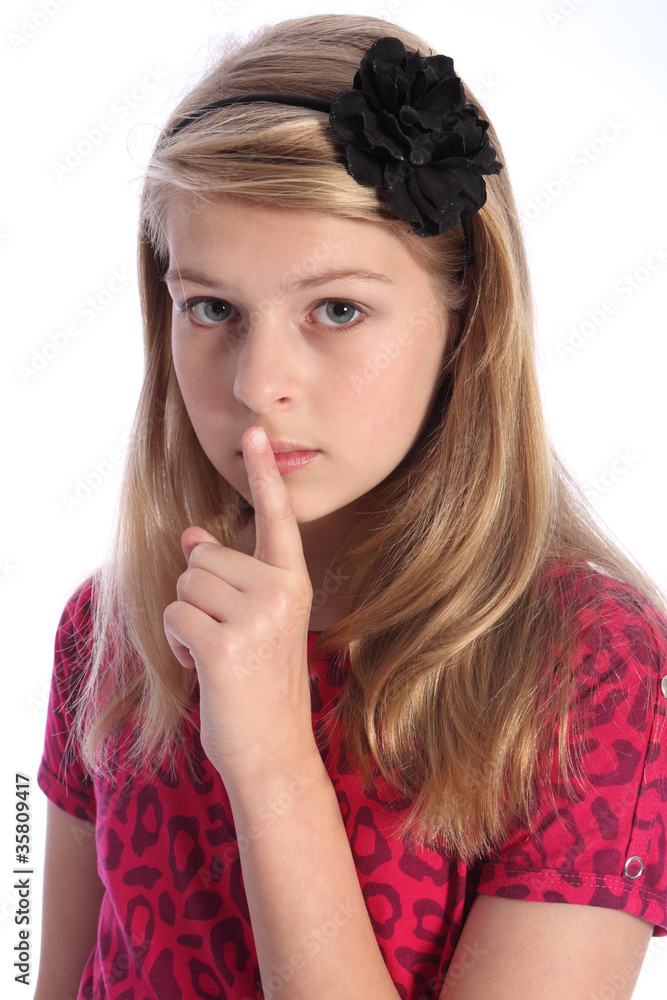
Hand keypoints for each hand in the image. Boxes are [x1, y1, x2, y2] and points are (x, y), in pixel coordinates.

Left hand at [163, 426, 315, 787]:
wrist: (273, 750)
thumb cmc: (260, 684)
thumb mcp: (251, 622)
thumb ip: (227, 576)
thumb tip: (190, 535)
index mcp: (293, 583)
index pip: (277, 518)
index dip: (264, 473)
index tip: (255, 430)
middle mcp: (281, 592)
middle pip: (203, 557)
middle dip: (198, 593)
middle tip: (226, 637)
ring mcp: (257, 618)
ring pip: (185, 583)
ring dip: (186, 620)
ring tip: (218, 654)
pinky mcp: (226, 645)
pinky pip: (174, 615)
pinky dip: (178, 643)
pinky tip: (206, 669)